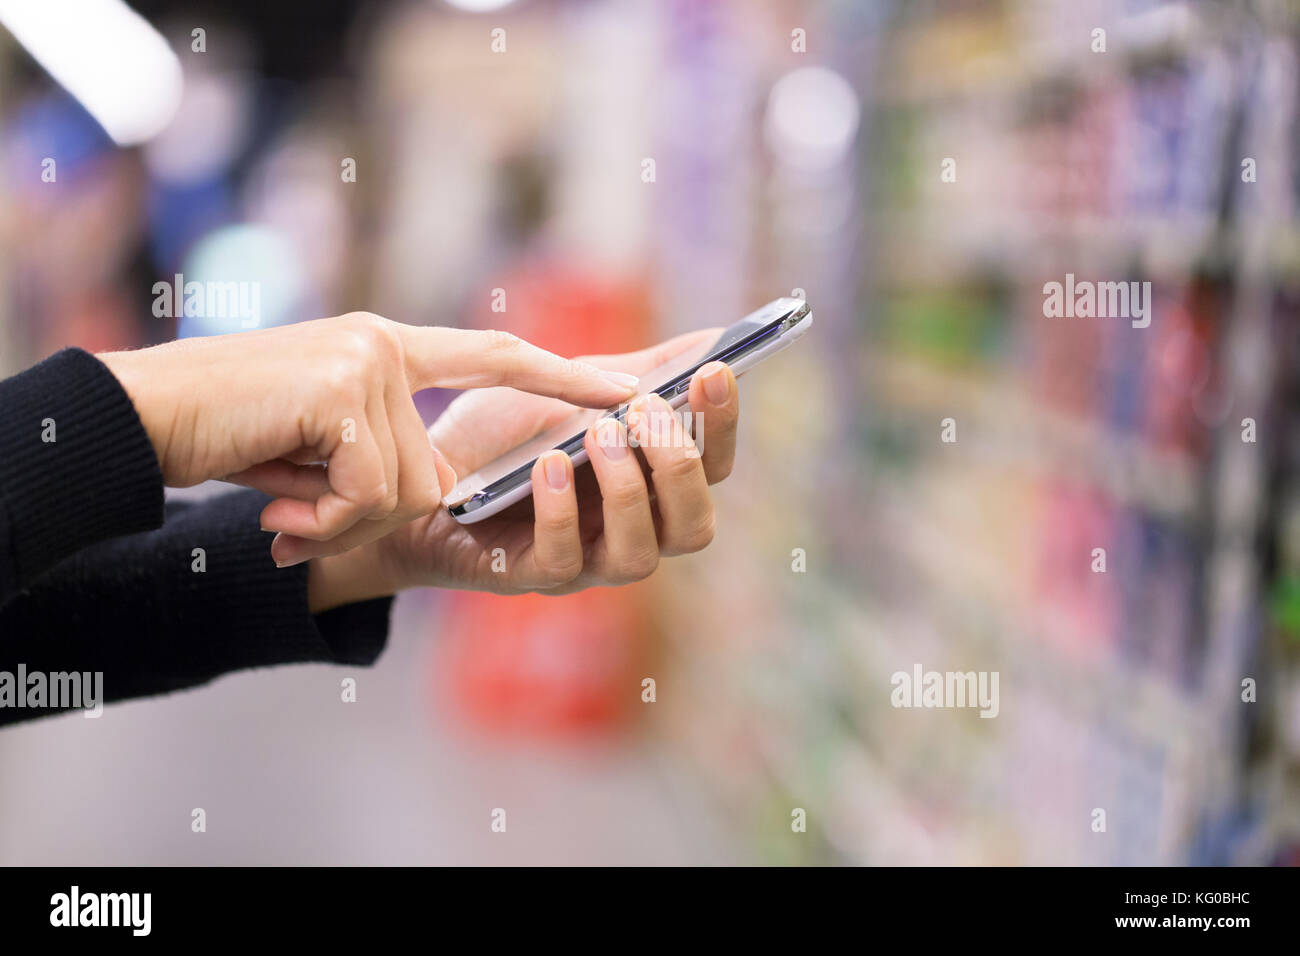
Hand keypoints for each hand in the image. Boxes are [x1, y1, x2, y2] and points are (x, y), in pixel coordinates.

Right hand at [98, 313, 639, 564]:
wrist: (143, 420)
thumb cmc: (229, 436)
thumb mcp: (321, 443)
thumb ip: (382, 450)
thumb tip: (428, 497)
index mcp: (386, 347)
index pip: (494, 355)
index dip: (562, 376)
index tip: (627, 390)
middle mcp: (382, 345)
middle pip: (435, 471)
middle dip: (370, 513)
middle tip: (301, 506)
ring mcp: (364, 362)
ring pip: (408, 488)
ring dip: (341, 516)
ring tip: (283, 495)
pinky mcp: (343, 391)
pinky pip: (372, 492)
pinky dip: (325, 517)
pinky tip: (278, 500)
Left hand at [309, 329, 739, 606]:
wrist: (408, 465)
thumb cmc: (498, 434)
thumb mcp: (570, 387)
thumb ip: (638, 369)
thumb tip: (713, 337)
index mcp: (648, 484)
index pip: (714, 468)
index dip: (722, 424)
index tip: (714, 371)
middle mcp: (628, 530)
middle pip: (694, 525)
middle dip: (679, 465)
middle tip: (644, 410)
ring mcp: (583, 560)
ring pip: (641, 554)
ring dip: (628, 491)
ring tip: (600, 434)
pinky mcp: (529, 575)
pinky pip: (564, 560)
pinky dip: (561, 511)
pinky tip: (547, 465)